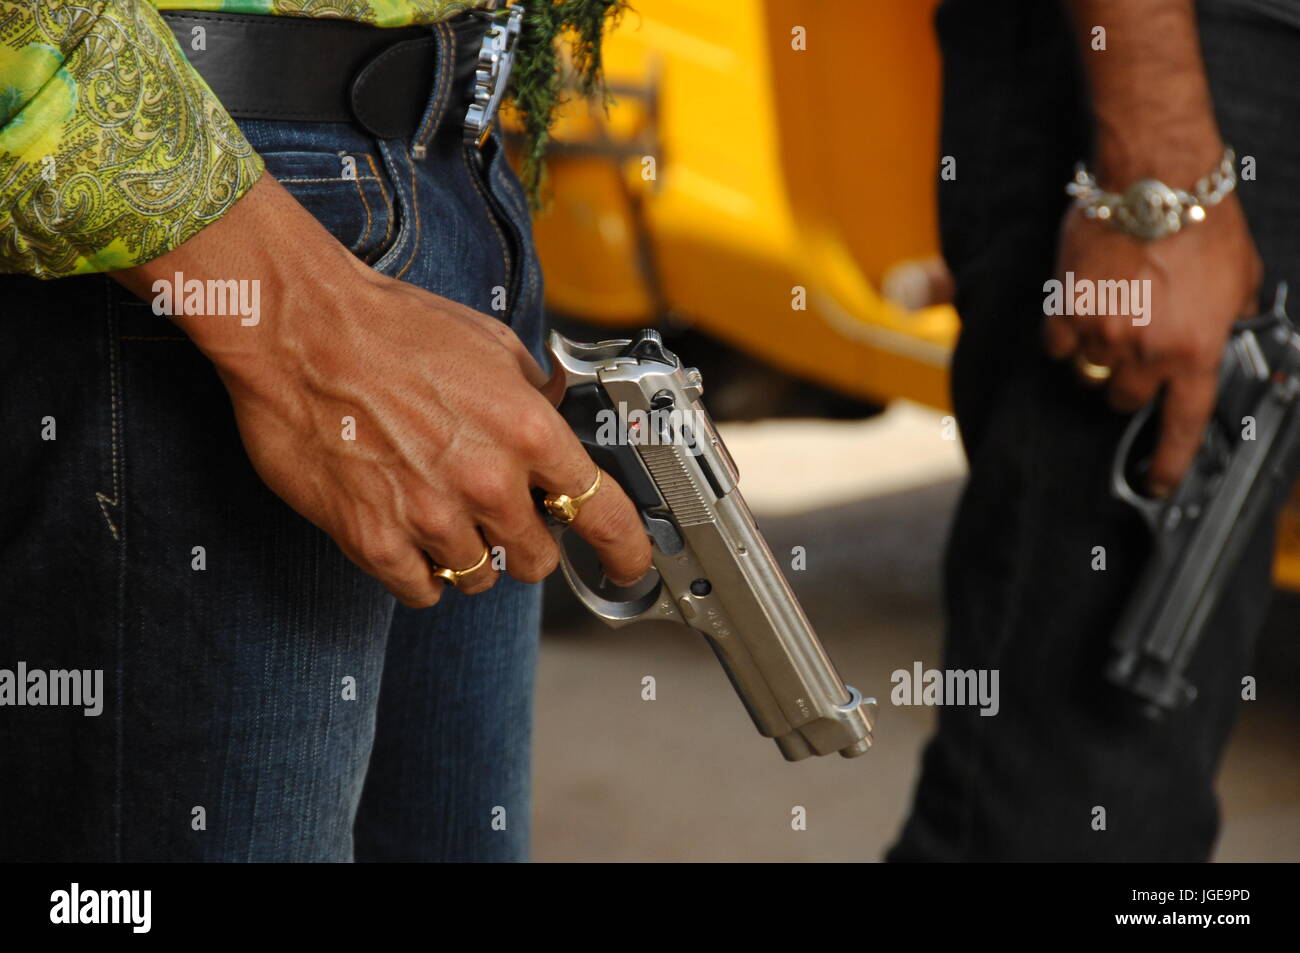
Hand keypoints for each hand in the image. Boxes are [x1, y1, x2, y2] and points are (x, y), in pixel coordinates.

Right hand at [116, 175, 651, 606]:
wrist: (300, 330)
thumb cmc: (390, 327)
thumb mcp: (490, 342)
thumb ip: (532, 389)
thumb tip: (551, 408)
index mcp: (526, 433)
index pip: (604, 515)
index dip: (627, 552)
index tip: (630, 566)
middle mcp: (487, 483)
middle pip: (538, 560)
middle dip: (526, 543)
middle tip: (494, 512)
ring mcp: (430, 517)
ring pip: (479, 578)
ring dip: (468, 554)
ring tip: (435, 507)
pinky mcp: (374, 541)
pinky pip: (422, 590)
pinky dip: (419, 572)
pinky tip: (404, 533)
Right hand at [1044, 191, 1260, 494]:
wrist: (1157, 183)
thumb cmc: (1203, 223)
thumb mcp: (1240, 280)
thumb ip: (1228, 320)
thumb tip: (1224, 338)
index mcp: (1195, 351)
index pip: (1181, 426)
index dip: (1167, 463)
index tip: (1156, 482)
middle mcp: (1146, 351)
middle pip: (1124, 398)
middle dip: (1129, 382)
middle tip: (1134, 350)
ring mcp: (1102, 334)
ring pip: (1088, 372)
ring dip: (1097, 356)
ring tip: (1110, 317)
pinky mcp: (1066, 311)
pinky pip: (1057, 344)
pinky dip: (1065, 334)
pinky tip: (1081, 308)